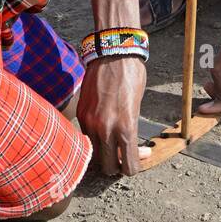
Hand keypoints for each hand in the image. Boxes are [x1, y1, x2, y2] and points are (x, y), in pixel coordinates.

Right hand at [76, 56, 149, 175]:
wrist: (113, 53)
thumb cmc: (131, 75)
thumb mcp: (137, 105)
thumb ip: (131, 128)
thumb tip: (130, 147)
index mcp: (125, 127)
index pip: (128, 166)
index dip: (134, 167)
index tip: (139, 158)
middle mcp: (106, 129)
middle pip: (109, 168)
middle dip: (118, 165)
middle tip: (126, 153)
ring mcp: (90, 123)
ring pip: (95, 156)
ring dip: (104, 154)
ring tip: (115, 143)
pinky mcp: (81, 115)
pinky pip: (86, 138)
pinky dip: (95, 139)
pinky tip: (104, 129)